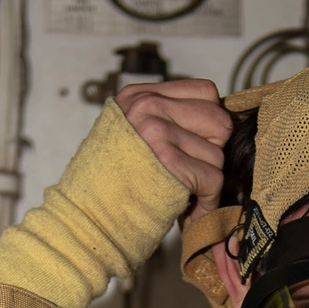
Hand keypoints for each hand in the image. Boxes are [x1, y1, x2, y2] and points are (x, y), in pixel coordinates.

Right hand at [116, 79, 232, 217]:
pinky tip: (192, 205)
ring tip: (183, 188)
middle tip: (193, 169)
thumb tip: (218, 120)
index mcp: (140, 96)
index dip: (210, 122)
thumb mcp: (133, 132)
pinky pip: (213, 178)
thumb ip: (168, 118)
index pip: (207, 92)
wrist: (89, 216)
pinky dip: (208, 199)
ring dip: (207, 179)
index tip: (197, 144)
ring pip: (217, 154)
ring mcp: (156, 132)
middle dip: (213, 150)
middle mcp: (147, 107)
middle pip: (219, 120)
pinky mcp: (167, 162)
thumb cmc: (115, 181)